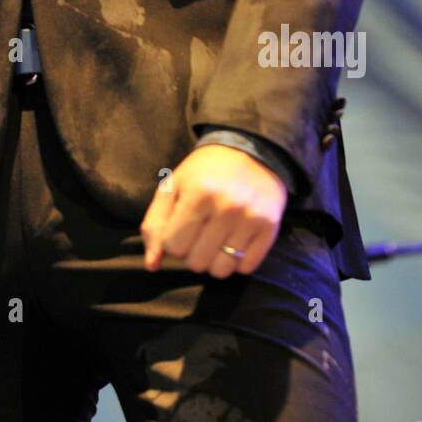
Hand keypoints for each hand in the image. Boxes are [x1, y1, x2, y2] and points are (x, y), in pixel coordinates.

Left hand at [139, 145, 287, 278]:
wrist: (251, 150)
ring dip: (214, 260)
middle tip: (199, 231)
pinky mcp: (269, 228)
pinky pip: (246, 268)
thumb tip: (152, 265)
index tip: (181, 225)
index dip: (173, 240)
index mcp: (198, 194)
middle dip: (192, 252)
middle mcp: (227, 207)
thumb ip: (155, 225)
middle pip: (197, 263)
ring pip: (221, 271)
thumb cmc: (204, 172)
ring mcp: (250, 219)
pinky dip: (237, 261)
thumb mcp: (172, 187)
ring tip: (216, 238)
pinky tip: (235, 240)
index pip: (173, 246)